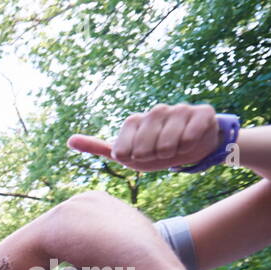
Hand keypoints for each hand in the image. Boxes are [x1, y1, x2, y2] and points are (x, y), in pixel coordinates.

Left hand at [68, 103, 220, 171]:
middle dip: (152, 158)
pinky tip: (189, 142)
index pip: (124, 149)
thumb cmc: (153, 152)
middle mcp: (155, 111)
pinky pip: (190, 136)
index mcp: (133, 121)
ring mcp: (178, 109)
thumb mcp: (125, 154)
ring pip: (168, 143)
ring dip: (171, 154)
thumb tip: (69, 141)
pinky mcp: (201, 112)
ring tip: (173, 148)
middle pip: (145, 148)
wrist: (190, 148)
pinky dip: (188, 147)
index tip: (140, 157)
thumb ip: (98, 147)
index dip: (134, 159)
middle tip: (158, 154)